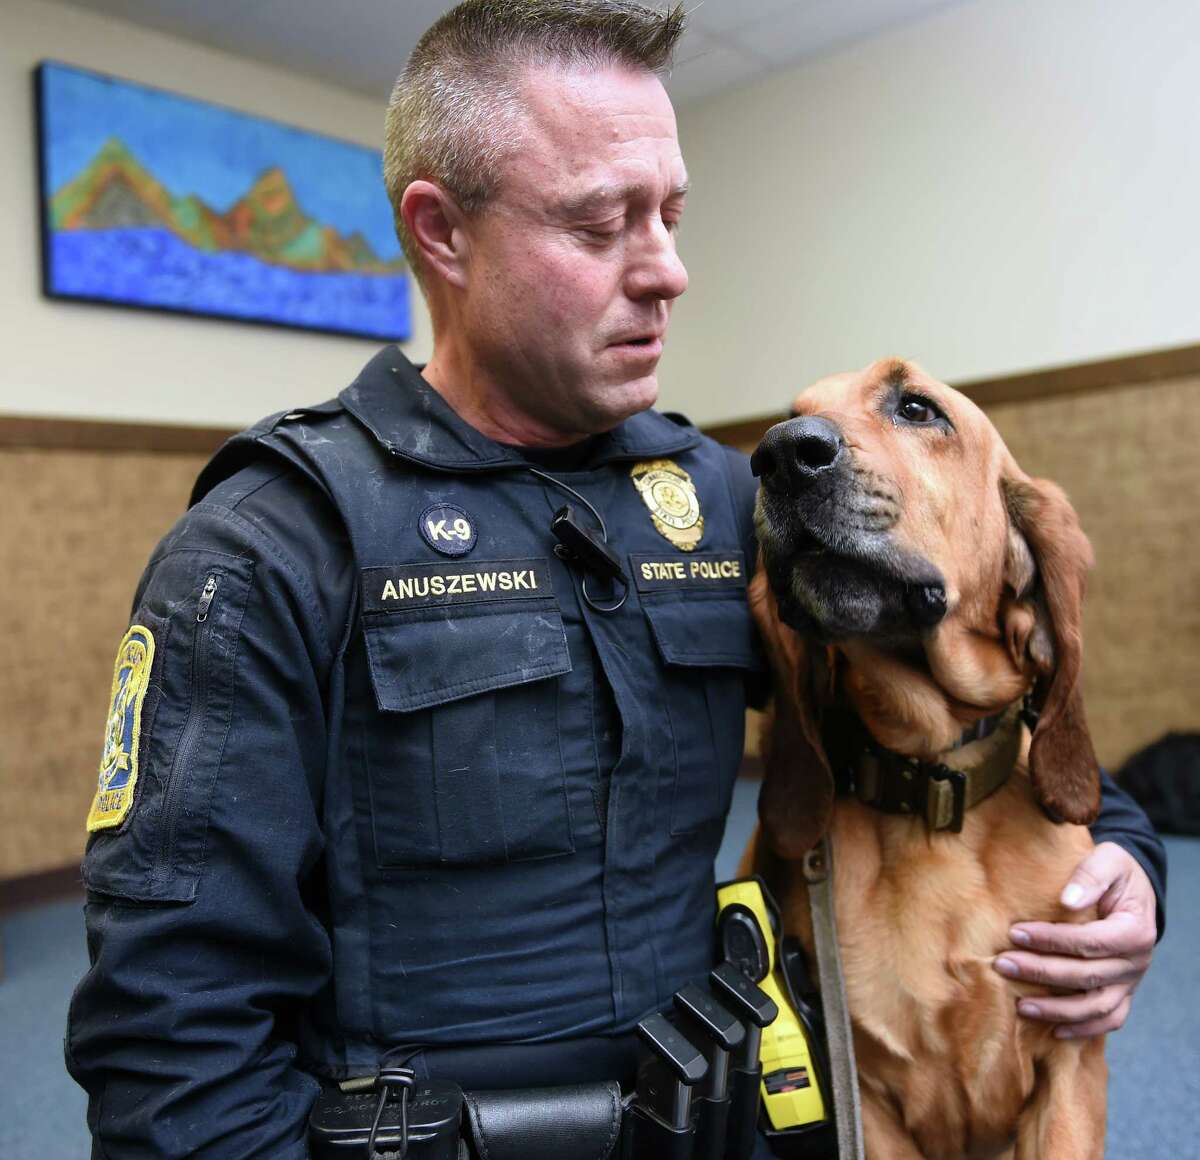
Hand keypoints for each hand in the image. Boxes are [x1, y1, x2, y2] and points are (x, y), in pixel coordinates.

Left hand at [992, 842, 1156, 1037]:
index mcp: (1135, 930)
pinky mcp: (1122, 993)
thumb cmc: (1115, 872)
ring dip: (1057, 1010)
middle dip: (1041, 972)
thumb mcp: (1108, 861)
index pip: (1089, 942)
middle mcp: (1136, 962)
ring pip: (1096, 1006)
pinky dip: (1083, 1029)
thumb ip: (1090, 877)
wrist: (1133, 889)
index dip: (1051, 940)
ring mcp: (1130, 982)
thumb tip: (1068, 900)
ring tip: (1020, 1006)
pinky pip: (1108, 1019)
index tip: (1015, 933)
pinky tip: (1053, 1031)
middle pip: (1087, 976)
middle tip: (1003, 964)